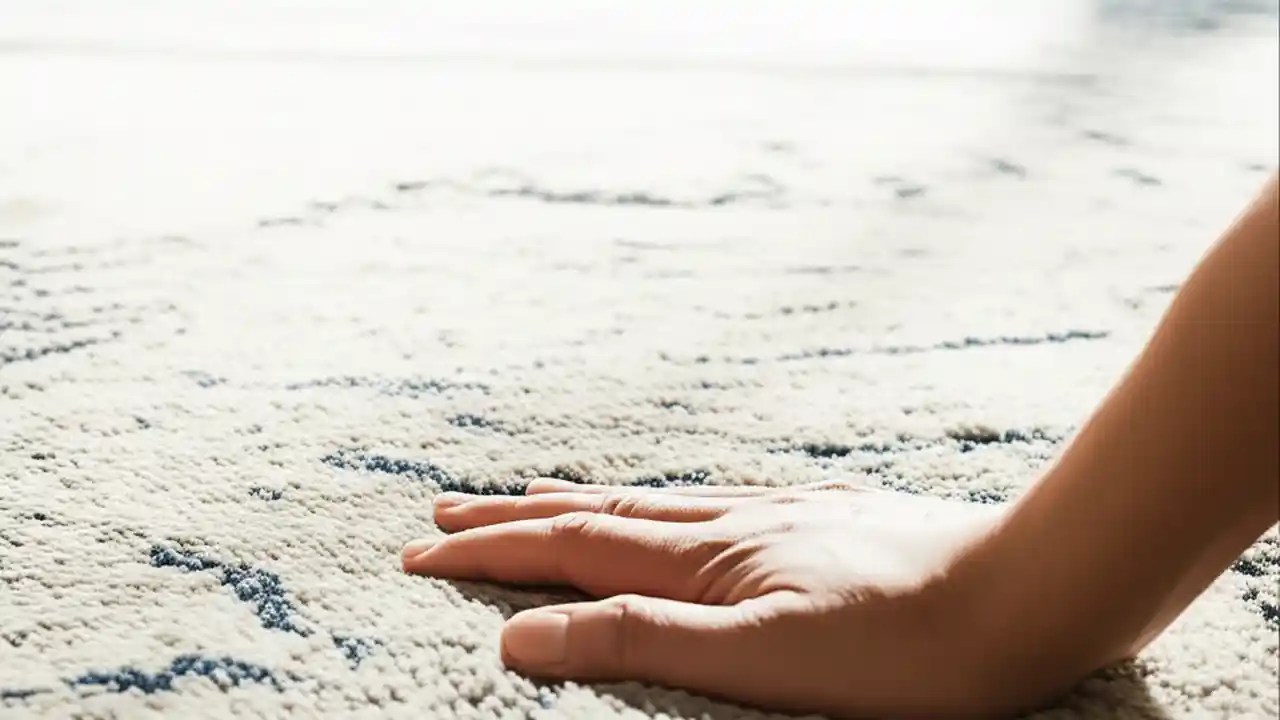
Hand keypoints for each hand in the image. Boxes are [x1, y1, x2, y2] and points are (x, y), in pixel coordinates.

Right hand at [402, 479, 1014, 717]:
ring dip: (582, 501)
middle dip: (516, 518)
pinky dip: (662, 502)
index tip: (418, 552)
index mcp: (708, 559)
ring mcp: (780, 516)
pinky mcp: (822, 520)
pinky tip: (681, 506)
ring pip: (656, 500)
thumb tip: (522, 634)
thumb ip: (640, 640)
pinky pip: (713, 502)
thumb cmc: (902, 647)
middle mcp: (733, 524)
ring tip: (538, 495)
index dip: (492, 552)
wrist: (1024, 593)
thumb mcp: (759, 661)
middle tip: (448, 511)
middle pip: (600, 511)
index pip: (571, 549)